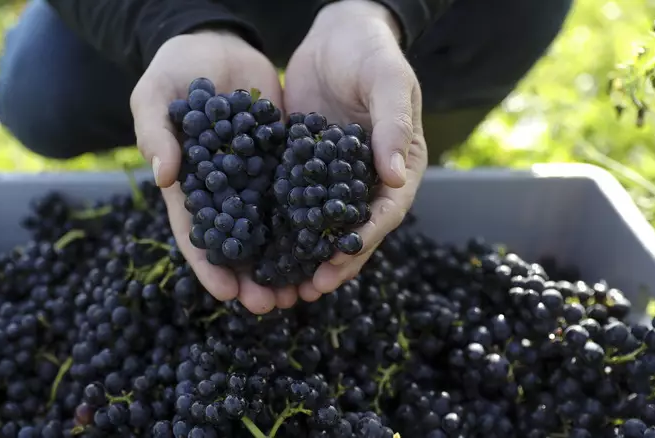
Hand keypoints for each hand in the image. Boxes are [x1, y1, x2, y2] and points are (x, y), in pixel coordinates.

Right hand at [130, 30, 288, 314]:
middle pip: (238, 242)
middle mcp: (224, 190)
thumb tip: (163, 176)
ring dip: (284, 259)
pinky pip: (297, 193)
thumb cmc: (175, 69)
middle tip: (271, 305)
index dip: (209, 266)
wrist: (218, 42)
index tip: (226, 294)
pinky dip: (308, 219)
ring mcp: (255, 177)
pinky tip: (325, 242)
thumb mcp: (155, 94)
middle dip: (252, 276)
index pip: (197, 233)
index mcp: (188, 184)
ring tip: (303, 290)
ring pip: (271, 227)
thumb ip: (156, 132)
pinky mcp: (283, 160)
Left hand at [283, 0, 427, 300]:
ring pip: (319, 224)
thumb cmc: (372, 52)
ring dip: (303, 256)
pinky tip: (257, 246)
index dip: (363, 240)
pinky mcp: (302, 167)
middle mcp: (366, 179)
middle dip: (331, 263)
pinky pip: (291, 201)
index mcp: (397, 164)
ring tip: (281, 286)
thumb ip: (392, 123)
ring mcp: (332, 176)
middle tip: (307, 291)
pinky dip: (279, 226)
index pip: (384, 211)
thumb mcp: (387, 80)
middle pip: (351, 229)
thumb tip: (393, 175)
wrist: (337, 31)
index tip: (338, 263)